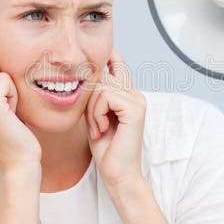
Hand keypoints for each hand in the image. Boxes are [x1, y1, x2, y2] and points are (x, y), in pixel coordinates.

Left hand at [85, 49, 146, 193]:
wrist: (118, 173)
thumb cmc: (106, 149)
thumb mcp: (95, 116)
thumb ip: (95, 97)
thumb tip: (85, 75)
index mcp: (128, 95)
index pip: (118, 64)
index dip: (109, 54)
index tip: (103, 49)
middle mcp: (135, 94)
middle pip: (101, 76)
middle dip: (89, 100)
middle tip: (95, 124)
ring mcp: (137, 100)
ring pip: (101, 86)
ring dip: (92, 110)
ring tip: (98, 129)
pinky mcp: (135, 108)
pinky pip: (105, 96)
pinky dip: (97, 113)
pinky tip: (103, 129)